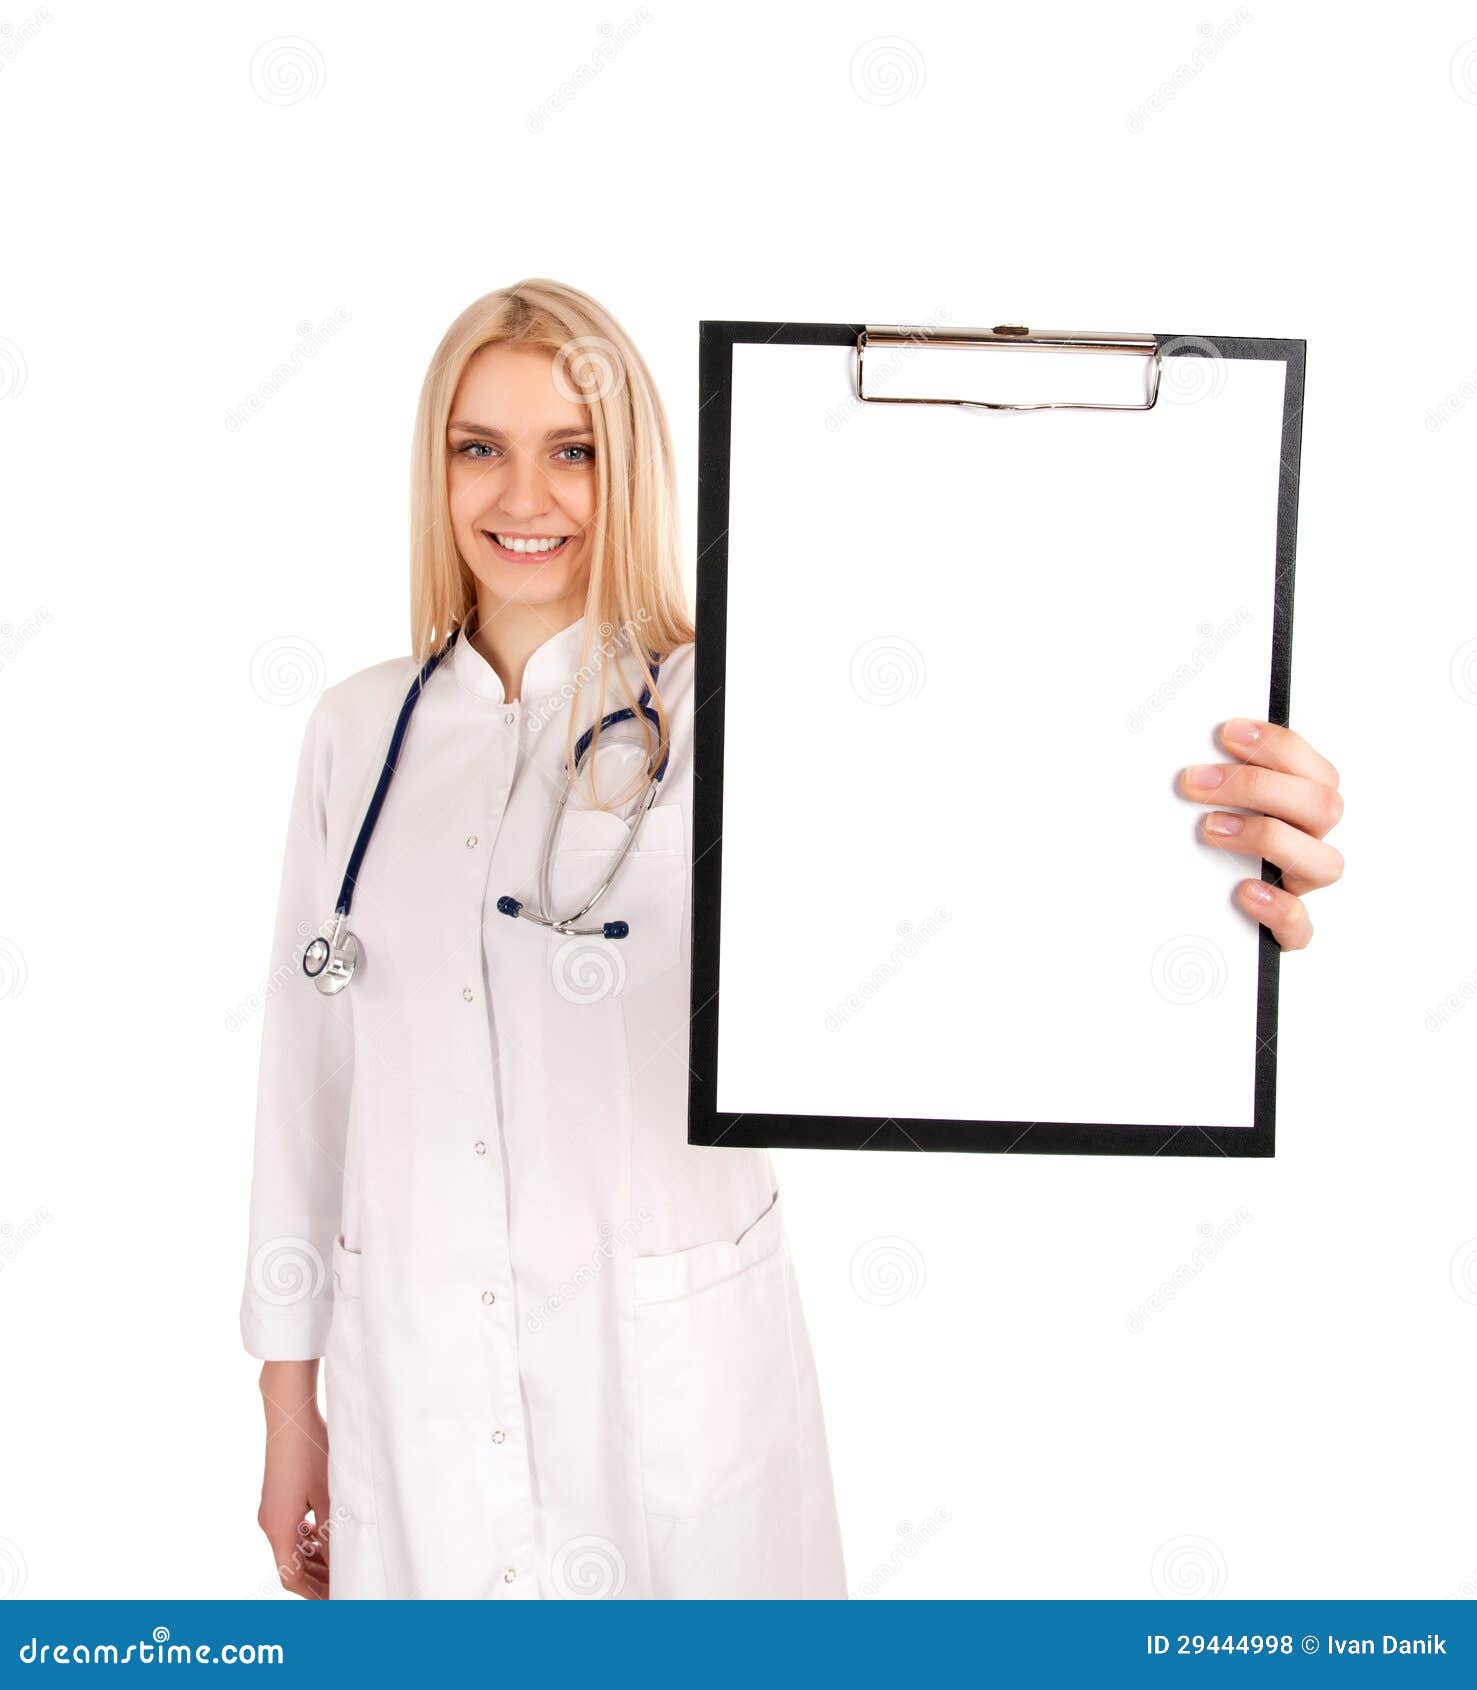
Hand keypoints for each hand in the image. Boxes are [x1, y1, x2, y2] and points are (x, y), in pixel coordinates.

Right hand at [257, 1360, 330, 1598]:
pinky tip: (332, 1537)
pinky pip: (294, 1529)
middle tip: (346, 1586)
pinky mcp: (279, 1497)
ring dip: (316, 1559)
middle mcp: (270, 1523)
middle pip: (292, 1565)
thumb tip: (343, 1559)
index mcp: (278, 1527)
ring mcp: (273, 1510)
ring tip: (344, 1565)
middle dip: (318, 1579)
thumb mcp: (329, 1493)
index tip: (337, 1600)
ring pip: (293, 1547)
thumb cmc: (310, 1450)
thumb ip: (333, 1529)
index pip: (291, 1577)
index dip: (314, 1594)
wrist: (290, 1413)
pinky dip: (311, 1539)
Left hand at [1179, 718, 1343, 950]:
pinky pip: (1300, 926)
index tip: (1226, 732)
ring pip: (1325, 863)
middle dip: (1257, 787)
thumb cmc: (1197, 846)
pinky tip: (1243, 892)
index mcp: (1302, 807)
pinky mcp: (1286, 931)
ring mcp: (1301, 887)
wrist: (1184, 915)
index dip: (1276, 746)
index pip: (1315, 768)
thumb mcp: (1200, 806)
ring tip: (1210, 830)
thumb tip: (1184, 757)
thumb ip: (1207, 780)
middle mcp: (1310, 843)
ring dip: (1267, 838)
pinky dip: (1277, 907)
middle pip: (1323, 807)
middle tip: (1194, 784)